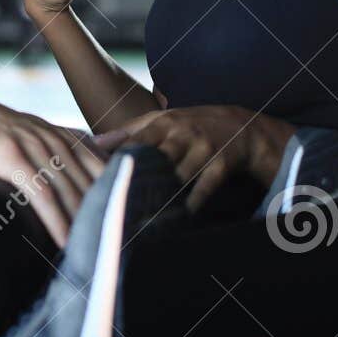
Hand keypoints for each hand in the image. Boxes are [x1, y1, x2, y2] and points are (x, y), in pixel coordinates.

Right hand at [0, 96, 107, 244]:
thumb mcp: (18, 135)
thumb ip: (41, 153)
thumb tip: (48, 183)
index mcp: (58, 135)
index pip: (100, 168)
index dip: (115, 196)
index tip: (123, 225)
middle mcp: (53, 139)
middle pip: (92, 183)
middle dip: (106, 217)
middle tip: (116, 248)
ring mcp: (34, 146)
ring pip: (71, 191)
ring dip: (85, 225)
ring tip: (96, 254)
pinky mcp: (11, 157)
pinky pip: (42, 194)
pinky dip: (57, 221)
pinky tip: (64, 242)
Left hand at [95, 106, 294, 210]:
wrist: (243, 128)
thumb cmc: (193, 126)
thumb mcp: (163, 121)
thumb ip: (128, 131)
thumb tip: (93, 143)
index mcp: (165, 123)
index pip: (138, 138)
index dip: (121, 155)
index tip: (102, 174)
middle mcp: (183, 134)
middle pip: (157, 157)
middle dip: (140, 177)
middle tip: (119, 198)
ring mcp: (203, 149)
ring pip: (178, 175)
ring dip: (164, 194)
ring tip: (144, 213)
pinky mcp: (221, 165)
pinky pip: (204, 187)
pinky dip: (192, 202)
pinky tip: (180, 215)